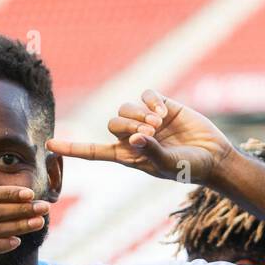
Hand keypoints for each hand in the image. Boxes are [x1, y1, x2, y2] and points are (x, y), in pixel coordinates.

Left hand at [47, 89, 234, 185]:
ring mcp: (147, 121)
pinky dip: (151, 101)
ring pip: (126, 108)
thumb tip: (134, 137)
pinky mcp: (161, 106)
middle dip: (128, 125)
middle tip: (151, 132)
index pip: (94, 151)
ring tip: (159, 124)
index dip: (73, 147)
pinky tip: (165, 111)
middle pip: (112, 124)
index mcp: (129, 157)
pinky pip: (145, 95)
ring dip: (140, 113)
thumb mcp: (170, 165)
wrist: (215, 156)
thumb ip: (151, 152)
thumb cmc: (191, 169)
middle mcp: (134, 138)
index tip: (49, 144)